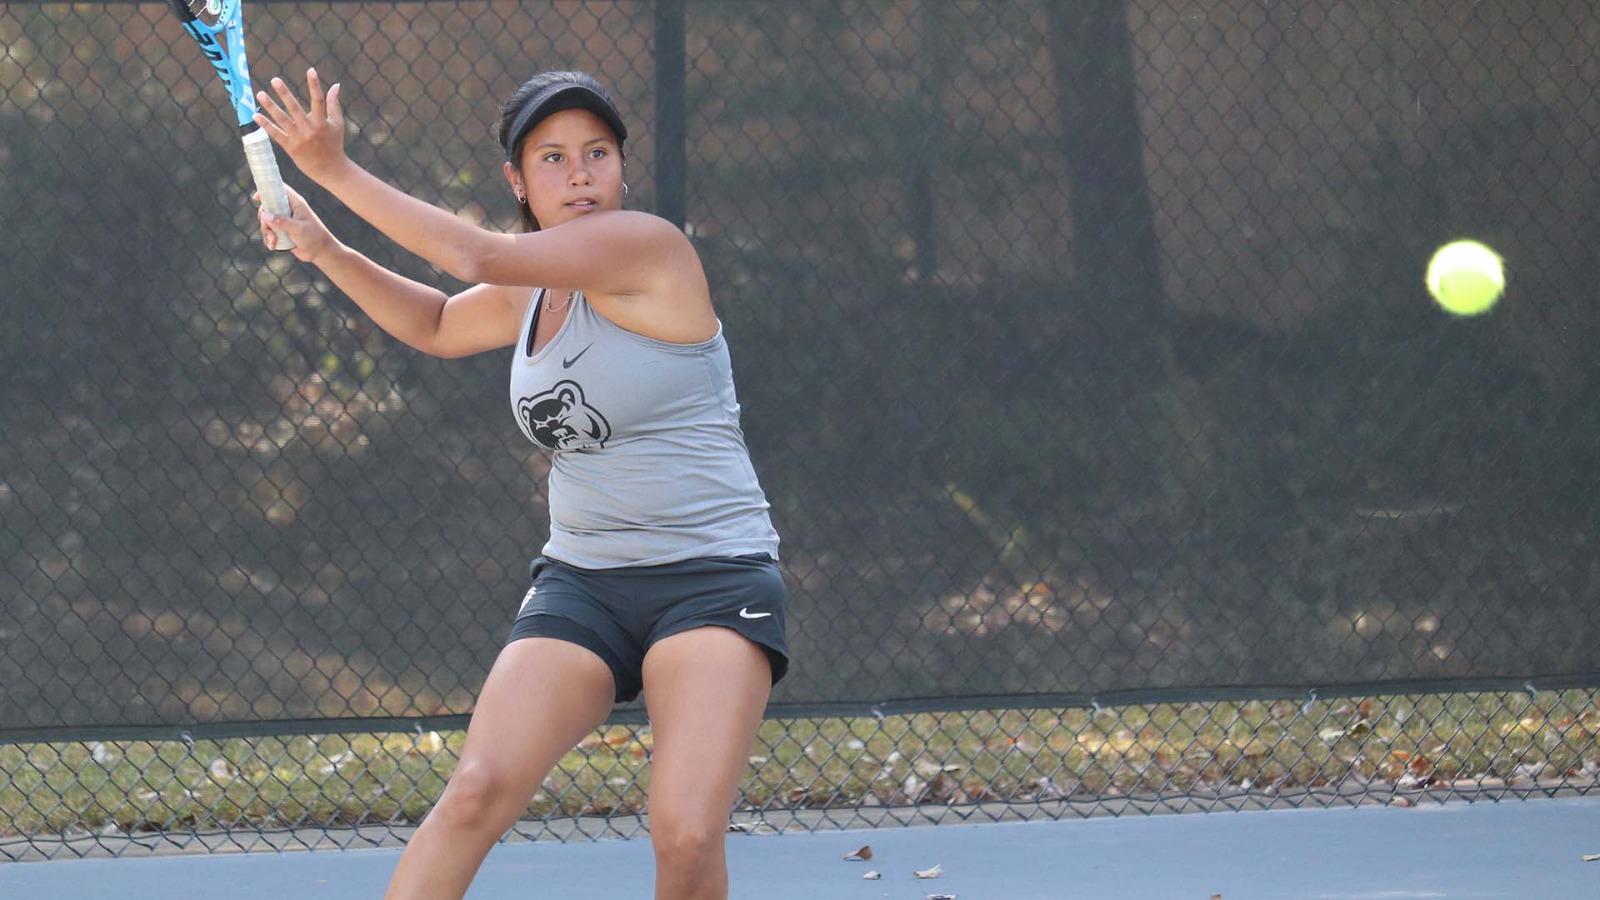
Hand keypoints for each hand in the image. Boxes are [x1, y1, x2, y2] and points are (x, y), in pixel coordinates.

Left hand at [255, 68, 347, 183]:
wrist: (330, 169)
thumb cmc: (334, 144)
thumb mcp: (337, 124)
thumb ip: (334, 104)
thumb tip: (336, 85)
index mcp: (322, 123)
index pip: (318, 100)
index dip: (315, 85)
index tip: (311, 70)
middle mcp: (309, 130)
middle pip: (295, 108)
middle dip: (284, 93)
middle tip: (274, 80)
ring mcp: (298, 139)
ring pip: (282, 120)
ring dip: (270, 106)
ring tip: (259, 93)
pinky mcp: (290, 147)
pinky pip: (275, 134)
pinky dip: (266, 125)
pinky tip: (255, 115)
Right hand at [256, 184, 335, 262]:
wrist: (321, 252)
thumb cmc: (314, 237)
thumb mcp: (299, 229)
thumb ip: (282, 222)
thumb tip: (265, 216)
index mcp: (295, 203)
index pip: (280, 190)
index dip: (267, 190)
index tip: (256, 197)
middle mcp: (288, 210)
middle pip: (268, 207)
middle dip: (264, 219)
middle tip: (268, 228)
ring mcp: (284, 221)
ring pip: (266, 222)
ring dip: (267, 232)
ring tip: (274, 242)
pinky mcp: (282, 232)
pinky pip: (269, 232)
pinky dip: (269, 239)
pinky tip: (274, 246)